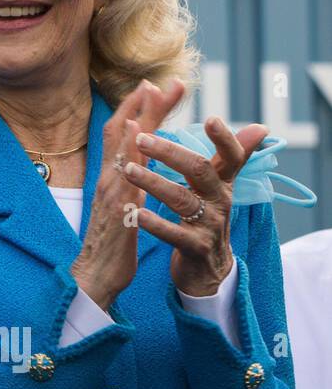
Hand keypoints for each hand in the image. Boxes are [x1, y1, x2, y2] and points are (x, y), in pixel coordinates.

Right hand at [71, 79, 184, 309]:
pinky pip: (123, 177)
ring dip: (138, 118)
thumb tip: (138, 163)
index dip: (138, 108)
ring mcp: (111, 194)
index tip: (155, 84)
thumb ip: (130, 183)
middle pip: (122, 132)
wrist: (95, 278)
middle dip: (141, 104)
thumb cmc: (111, 243)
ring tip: (151, 93)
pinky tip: (138, 137)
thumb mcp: (123, 206)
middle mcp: (108, 179)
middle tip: (161, 79)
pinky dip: (129, 153)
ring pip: (121, 148)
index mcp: (113, 178)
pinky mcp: (118, 212)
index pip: (124, 135)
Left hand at [120, 116, 267, 296]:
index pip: (230, 156)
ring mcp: (210, 225)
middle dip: (171, 152)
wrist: (208, 270)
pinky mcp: (196, 248)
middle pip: (200, 170)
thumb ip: (231, 158)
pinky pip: (176, 234)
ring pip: (182, 200)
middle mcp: (220, 201)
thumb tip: (261, 128)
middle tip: (141, 138)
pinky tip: (136, 213)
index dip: (224, 139)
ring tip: (128, 169)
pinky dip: (156, 223)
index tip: (211, 118)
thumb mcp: (220, 188)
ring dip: (153, 182)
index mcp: (222, 183)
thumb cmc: (208, 219)